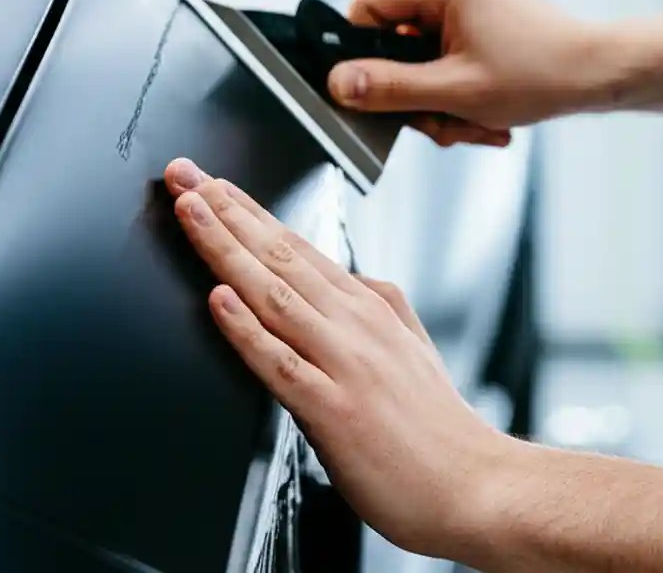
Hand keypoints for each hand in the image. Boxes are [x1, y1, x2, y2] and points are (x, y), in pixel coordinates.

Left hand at [163, 157, 520, 557]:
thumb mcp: (412, 346)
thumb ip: (378, 308)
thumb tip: (350, 277)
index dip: (247, 211)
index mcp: (368, 307)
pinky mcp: (334, 410)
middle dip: (224, 211)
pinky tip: (219, 300)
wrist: (479, 488)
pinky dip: (247, 329)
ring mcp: (343, 364)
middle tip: (183, 175)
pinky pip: (280, 363)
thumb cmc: (439, 429)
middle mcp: (354, 325)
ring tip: (191, 212)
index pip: (296, 245)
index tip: (209, 182)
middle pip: (278, 254)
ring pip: (273, 294)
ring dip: (226, 249)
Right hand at [329, 0, 617, 145]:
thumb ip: (389, 87)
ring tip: (468, 123)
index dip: (362, 54)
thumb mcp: (454, 91)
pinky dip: (454, 97)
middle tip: (437, 119)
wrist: (598, 78)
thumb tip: (339, 84)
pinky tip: (479, 117)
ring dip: (436, 103)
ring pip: (417, 62)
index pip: (367, 8)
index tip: (374, 89)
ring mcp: (467, 6)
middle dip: (412, 93)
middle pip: (392, 43)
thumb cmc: (544, 74)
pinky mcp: (478, 26)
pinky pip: (442, 64)